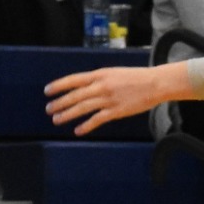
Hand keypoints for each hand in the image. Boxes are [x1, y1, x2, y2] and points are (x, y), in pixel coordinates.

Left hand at [45, 65, 170, 135]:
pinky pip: (97, 119)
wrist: (155, 83)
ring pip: (83, 107)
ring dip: (68, 114)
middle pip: (75, 95)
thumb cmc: (135, 77)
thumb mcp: (114, 73)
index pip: (74, 79)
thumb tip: (83, 87)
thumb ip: (99, 80)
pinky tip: (78, 130)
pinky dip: (86, 125)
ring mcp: (109, 99)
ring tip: (57, 119)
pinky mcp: (116, 111)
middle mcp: (102, 86)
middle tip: (48, 109)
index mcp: (100, 74)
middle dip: (60, 102)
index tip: (47, 91)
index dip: (59, 85)